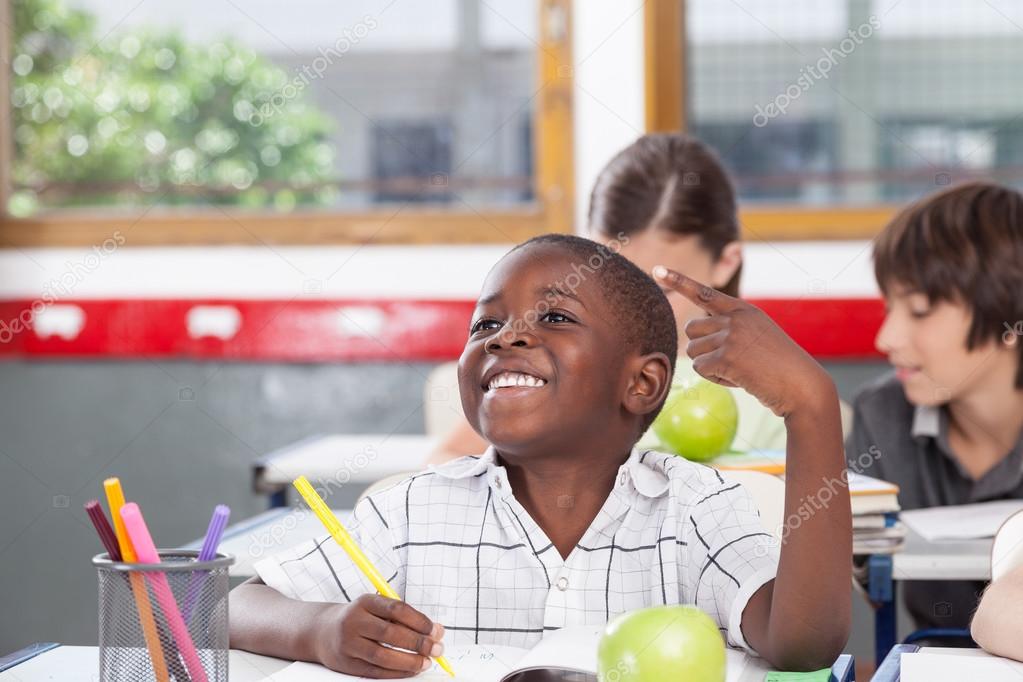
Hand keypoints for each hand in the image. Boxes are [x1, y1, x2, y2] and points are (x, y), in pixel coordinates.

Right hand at [314, 594, 444, 677]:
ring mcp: (349, 643)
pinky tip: (411, 670)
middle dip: (418, 643)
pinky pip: (375, 671)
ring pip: (382, 655)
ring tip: (426, 662)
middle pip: (390, 633)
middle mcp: (354, 621)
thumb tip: (435, 631)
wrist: (322, 631)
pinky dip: (396, 672)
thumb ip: (402, 617)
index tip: (436, 630)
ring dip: (409, 661)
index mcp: (365, 602)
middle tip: (437, 648)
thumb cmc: (359, 618)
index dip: (420, 621)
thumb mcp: (375, 608)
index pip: (397, 609)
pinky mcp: (347, 663)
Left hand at [653, 266, 832, 417]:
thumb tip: (692, 331)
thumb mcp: (757, 335)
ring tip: (740, 369)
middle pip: (691, 329)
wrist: (802, 386)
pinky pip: (701, 369)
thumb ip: (729, 327)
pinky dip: (716, 378)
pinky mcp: (727, 357)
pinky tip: (740, 378)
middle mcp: (736, 318)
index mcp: (743, 310)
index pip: (704, 292)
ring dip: (710, 365)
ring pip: (693, 351)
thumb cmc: (779, 366)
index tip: (657, 270)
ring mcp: (731, 336)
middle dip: (703, 347)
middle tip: (730, 360)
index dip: (679, 281)